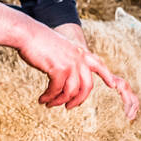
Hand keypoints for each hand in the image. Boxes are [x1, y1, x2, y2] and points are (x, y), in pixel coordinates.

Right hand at [18, 26, 140, 119]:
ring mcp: (70, 64)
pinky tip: (42, 99)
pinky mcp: (59, 69)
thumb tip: (66, 76)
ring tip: (49, 104)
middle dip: (78, 100)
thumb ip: (68, 59)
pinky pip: (56, 90)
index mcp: (80, 52)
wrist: (28, 33)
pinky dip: (49, 97)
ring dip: (59, 101)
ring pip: (70, 91)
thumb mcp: (60, 48)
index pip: (99, 65)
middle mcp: (79, 58)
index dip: (106, 76)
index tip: (112, 85)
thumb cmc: (39, 41)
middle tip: (69, 107)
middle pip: (87, 86)